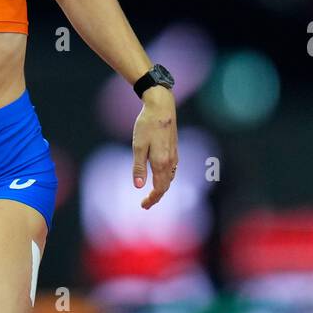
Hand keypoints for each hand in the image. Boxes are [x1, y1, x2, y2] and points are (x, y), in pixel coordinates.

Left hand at [131, 86, 177, 209]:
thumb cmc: (147, 124)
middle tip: (146, 204)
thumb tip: (138, 186)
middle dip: (156, 197)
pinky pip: (172, 170)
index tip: (143, 206)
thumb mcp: (138, 146)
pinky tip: (160, 177)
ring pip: (170, 178)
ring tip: (152, 194)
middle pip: (165, 186)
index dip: (152, 199)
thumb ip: (139, 167)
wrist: (161, 106)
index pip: (159, 188)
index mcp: (161, 162)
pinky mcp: (175, 149)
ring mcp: (174, 155)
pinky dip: (166, 178)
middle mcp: (171, 161)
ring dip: (162, 188)